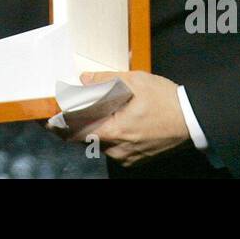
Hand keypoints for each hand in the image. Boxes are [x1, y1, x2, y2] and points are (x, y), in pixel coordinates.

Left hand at [50, 71, 191, 167]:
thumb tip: (83, 79)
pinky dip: (110, 135)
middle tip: (69, 111)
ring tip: (99, 111)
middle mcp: (118, 149)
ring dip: (96, 129)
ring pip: (101, 143)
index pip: (75, 133)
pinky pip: (115, 148)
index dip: (58, 126)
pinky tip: (117, 120)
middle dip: (77, 125)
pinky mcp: (136, 159)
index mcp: (115, 131)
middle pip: (87, 139)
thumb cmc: (165, 99)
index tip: (45, 119)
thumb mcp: (135, 81)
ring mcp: (128, 157)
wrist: (194, 119)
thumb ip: (105, 80)